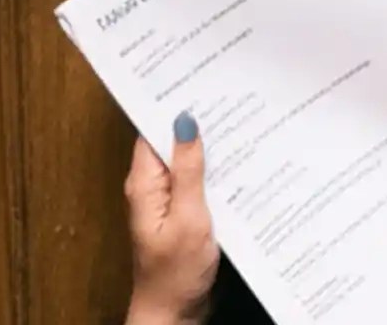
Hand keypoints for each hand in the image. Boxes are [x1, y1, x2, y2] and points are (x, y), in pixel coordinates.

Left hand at [124, 112, 219, 324]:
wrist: (175, 314)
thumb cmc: (176, 274)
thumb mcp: (189, 217)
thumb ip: (189, 170)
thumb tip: (185, 123)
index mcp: (145, 184)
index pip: (153, 131)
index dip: (173, 107)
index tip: (198, 84)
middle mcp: (152, 189)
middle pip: (172, 144)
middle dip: (198, 124)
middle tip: (230, 98)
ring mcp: (168, 202)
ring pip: (188, 163)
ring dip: (210, 149)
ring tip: (240, 124)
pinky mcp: (183, 215)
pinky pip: (197, 184)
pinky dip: (215, 174)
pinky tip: (238, 165)